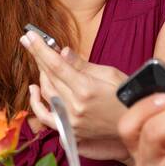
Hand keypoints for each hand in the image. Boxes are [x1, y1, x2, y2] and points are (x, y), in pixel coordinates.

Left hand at [20, 31, 132, 162]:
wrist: (136, 125)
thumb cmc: (127, 96)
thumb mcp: (109, 74)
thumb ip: (82, 64)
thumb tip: (62, 52)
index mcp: (86, 89)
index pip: (56, 64)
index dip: (40, 48)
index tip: (29, 36)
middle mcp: (75, 106)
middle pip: (48, 76)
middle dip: (37, 56)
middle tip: (28, 40)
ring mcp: (71, 120)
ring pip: (46, 92)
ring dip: (41, 73)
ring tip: (42, 59)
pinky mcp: (70, 130)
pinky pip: (45, 116)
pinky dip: (36, 102)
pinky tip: (34, 88)